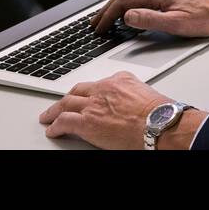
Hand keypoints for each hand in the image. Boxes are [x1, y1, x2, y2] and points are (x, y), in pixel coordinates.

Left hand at [38, 71, 206, 149]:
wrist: (159, 124)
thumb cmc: (160, 114)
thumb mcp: (148, 94)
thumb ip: (134, 96)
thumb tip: (133, 107)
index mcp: (120, 79)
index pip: (99, 84)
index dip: (91, 92)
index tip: (88, 97)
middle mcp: (104, 88)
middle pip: (78, 90)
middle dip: (68, 97)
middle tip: (61, 104)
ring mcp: (93, 105)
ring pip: (66, 103)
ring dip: (55, 110)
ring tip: (49, 116)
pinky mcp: (86, 122)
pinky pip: (64, 122)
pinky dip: (55, 126)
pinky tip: (52, 130)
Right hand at [90, 0, 208, 37]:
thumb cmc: (208, 17)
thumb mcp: (177, 24)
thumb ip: (150, 20)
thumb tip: (127, 16)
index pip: (124, 0)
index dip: (107, 14)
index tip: (99, 28)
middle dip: (107, 8)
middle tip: (96, 23)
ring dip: (118, 5)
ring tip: (108, 19)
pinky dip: (131, 3)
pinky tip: (131, 13)